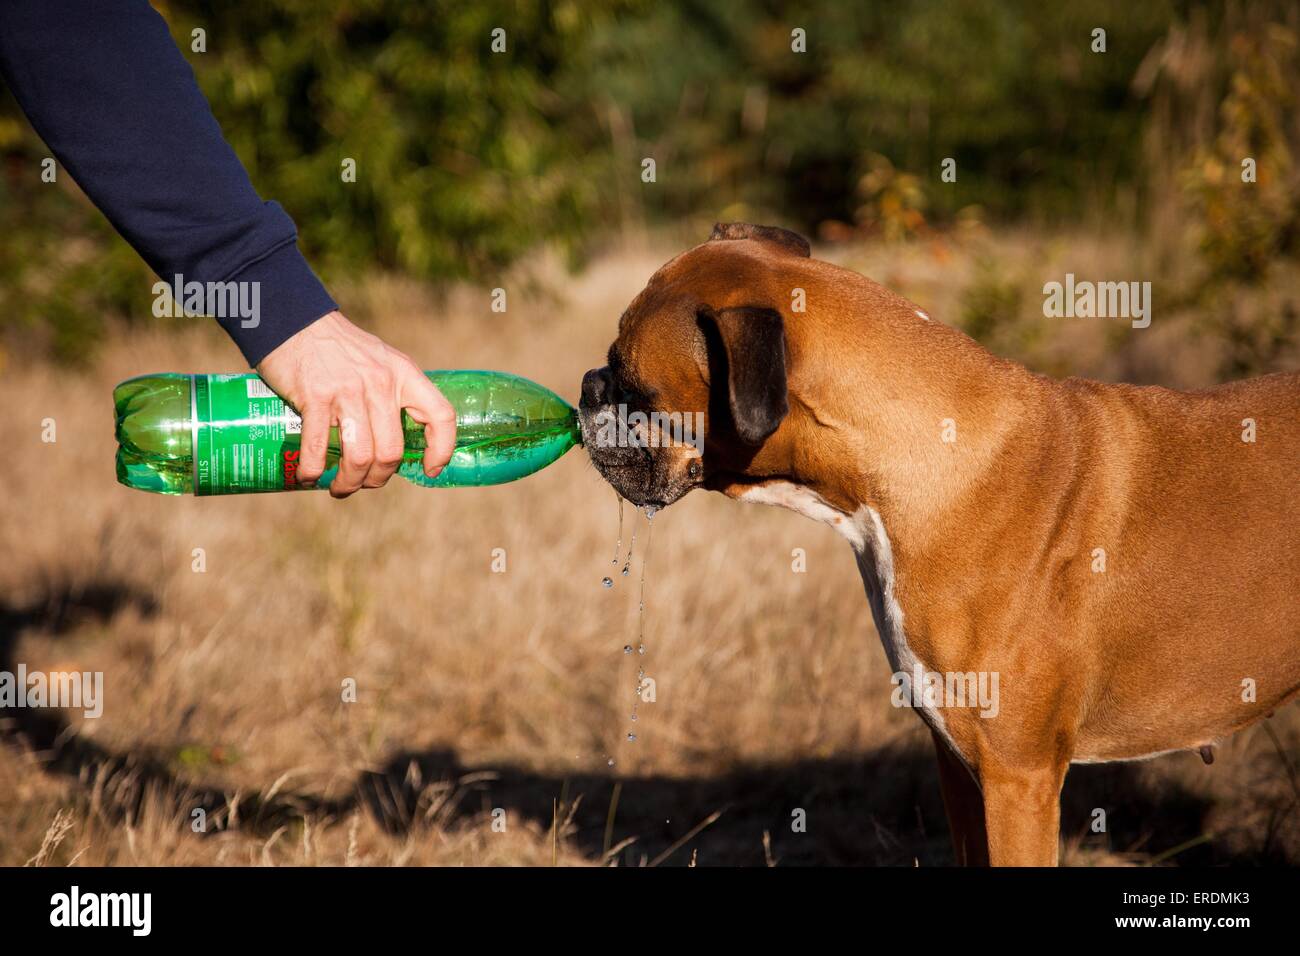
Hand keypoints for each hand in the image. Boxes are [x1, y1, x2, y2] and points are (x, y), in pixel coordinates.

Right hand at [256, 311, 455, 496]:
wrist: (295, 321)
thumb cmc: (340, 349)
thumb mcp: (381, 362)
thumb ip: (393, 393)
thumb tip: (396, 442)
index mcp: (404, 374)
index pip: (441, 415)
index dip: (442, 449)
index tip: (430, 469)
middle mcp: (381, 383)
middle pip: (392, 451)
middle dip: (378, 479)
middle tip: (364, 483)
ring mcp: (348, 390)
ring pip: (361, 456)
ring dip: (349, 483)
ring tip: (339, 488)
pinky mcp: (315, 396)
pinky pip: (317, 447)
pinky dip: (312, 470)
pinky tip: (308, 476)